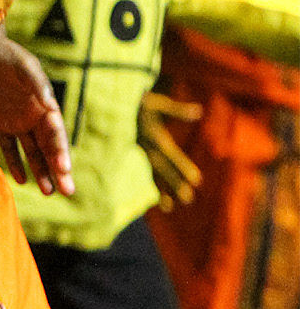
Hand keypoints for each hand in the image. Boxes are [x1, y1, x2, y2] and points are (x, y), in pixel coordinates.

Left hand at [0, 29, 73, 195]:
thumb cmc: (8, 56)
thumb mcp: (25, 67)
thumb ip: (37, 85)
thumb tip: (51, 105)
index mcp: (45, 107)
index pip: (56, 135)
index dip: (61, 152)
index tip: (64, 169)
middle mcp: (35, 118)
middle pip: (49, 148)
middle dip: (59, 169)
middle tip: (67, 191)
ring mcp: (18, 122)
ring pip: (33, 152)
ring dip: (41, 171)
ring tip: (48, 191)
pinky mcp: (0, 124)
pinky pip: (9, 147)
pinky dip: (15, 162)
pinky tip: (21, 179)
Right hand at [138, 91, 203, 211]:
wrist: (109, 102)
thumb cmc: (137, 101)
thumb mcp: (155, 103)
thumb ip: (177, 110)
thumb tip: (198, 111)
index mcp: (150, 134)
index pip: (168, 153)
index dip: (181, 166)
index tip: (196, 180)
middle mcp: (144, 146)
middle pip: (160, 167)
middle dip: (173, 182)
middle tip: (188, 199)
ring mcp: (139, 150)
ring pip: (150, 172)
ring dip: (161, 190)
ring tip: (170, 208)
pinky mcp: (136, 153)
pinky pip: (144, 171)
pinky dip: (153, 185)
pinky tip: (161, 201)